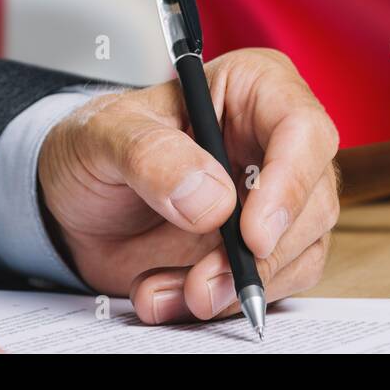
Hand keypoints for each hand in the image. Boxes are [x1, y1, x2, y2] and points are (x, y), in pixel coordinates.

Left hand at [38, 48, 339, 323]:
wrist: (76, 201)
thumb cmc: (97, 145)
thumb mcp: (103, 134)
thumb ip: (151, 155)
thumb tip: (212, 200)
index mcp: (253, 88)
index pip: (302, 128)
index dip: (290, 184)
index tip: (251, 235)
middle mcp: (275, 142)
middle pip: (313, 200)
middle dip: (260, 255)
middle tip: (203, 282)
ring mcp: (275, 197)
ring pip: (300, 250)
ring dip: (237, 286)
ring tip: (168, 290)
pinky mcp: (263, 245)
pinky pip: (271, 283)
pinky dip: (223, 302)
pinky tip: (169, 293)